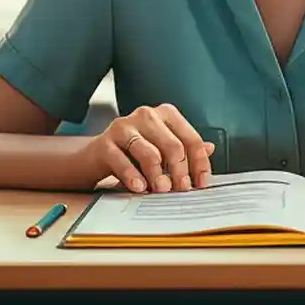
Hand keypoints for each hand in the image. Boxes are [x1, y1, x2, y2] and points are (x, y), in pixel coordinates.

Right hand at [89, 103, 214, 193]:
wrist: (94, 157)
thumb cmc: (133, 153)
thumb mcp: (161, 148)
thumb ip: (184, 147)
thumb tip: (210, 149)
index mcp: (164, 114)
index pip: (190, 138)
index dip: (199, 163)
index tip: (201, 183)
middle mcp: (146, 115)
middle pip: (173, 146)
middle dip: (180, 172)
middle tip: (181, 190)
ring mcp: (124, 127)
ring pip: (150, 154)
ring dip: (158, 177)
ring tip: (161, 190)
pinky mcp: (105, 143)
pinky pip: (123, 162)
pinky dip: (133, 177)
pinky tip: (140, 188)